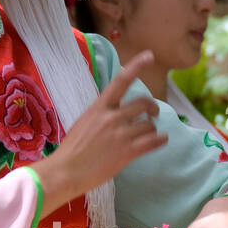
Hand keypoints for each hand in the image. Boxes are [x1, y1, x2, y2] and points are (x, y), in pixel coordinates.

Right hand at [31, 50, 166, 211]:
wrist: (66, 171)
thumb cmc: (71, 149)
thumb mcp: (84, 122)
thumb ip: (101, 115)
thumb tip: (116, 114)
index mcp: (99, 107)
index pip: (120, 81)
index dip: (136, 66)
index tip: (149, 56)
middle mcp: (112, 117)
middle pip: (142, 103)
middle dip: (152, 107)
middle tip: (153, 113)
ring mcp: (120, 134)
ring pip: (148, 125)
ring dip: (152, 128)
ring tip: (151, 134)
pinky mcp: (127, 152)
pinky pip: (153, 141)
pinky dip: (161, 140)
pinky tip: (162, 141)